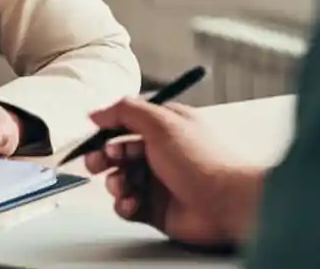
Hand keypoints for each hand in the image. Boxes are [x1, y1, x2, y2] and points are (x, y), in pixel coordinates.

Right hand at [84, 98, 264, 245]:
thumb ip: (126, 111)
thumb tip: (98, 111)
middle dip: (103, 156)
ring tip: (121, 184)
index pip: (127, 122)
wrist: (226, 203)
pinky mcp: (155, 208)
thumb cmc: (202, 160)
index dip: (108, 128)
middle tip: (97, 162)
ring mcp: (158, 181)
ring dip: (114, 181)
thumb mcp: (161, 123)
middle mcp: (161, 153)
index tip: (93, 134)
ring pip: (120, 179)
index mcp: (165, 127)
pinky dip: (124, 204)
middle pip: (119, 152)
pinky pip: (128, 205)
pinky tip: (131, 202)